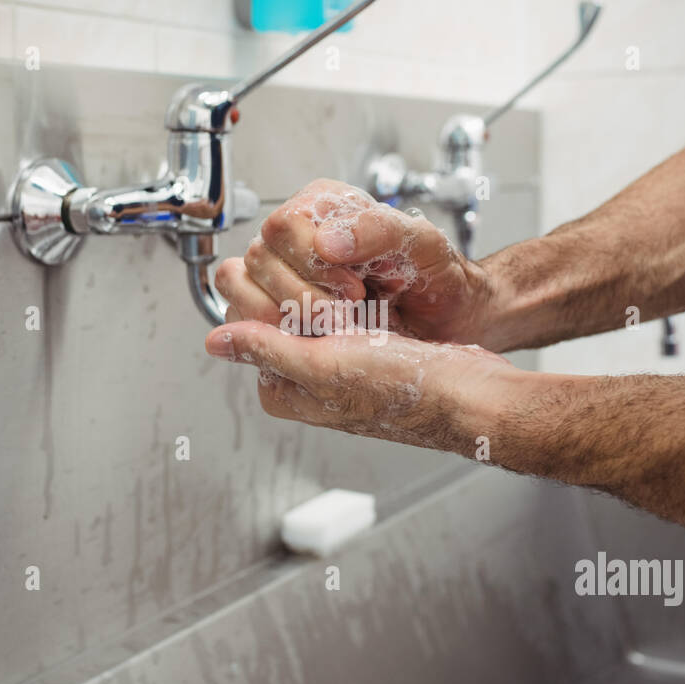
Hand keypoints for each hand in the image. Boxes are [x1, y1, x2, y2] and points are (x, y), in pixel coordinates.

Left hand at [204, 319, 534, 456]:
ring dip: (328, 290)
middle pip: (275, 312)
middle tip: (342, 302)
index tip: (307, 296)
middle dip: (301, 293)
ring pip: (307, 303)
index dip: (271, 298)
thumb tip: (215, 342)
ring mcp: (334, 363)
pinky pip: (341, 306)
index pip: (249, 325)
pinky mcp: (364, 347)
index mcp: (284, 392)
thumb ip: (267, 351)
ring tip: (361, 301)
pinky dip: (352, 295)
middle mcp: (304, 381)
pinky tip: (373, 295)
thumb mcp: (325, 367)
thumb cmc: (405, 390)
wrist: (470, 393)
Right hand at [214, 179, 495, 344]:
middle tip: (348, 312)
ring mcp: (279, 273)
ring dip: (281, 313)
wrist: (448, 318)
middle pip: (259, 258)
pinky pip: (242, 314)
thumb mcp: (424, 244)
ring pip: (238, 285)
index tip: (354, 288)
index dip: (311, 263)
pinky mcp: (274, 309)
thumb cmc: (438, 277)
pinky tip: (312, 336)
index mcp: (324, 207)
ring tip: (330, 326)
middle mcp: (295, 237)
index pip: (284, 226)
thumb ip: (380, 231)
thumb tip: (326, 242)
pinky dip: (269, 331)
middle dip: (302, 295)